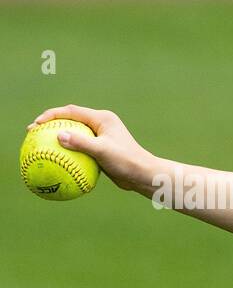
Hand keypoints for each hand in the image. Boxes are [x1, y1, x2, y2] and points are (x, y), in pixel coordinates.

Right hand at [28, 105, 157, 193]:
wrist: (144, 176)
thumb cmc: (127, 162)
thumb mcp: (104, 151)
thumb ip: (82, 143)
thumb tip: (59, 136)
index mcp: (102, 118)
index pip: (71, 111)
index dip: (51, 115)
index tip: (36, 124)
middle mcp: (101, 124)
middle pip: (70, 120)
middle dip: (50, 124)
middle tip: (32, 133)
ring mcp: (101, 137)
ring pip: (74, 134)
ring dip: (57, 139)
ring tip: (39, 146)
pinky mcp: (101, 150)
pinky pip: (79, 148)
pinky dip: (67, 153)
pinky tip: (55, 162)